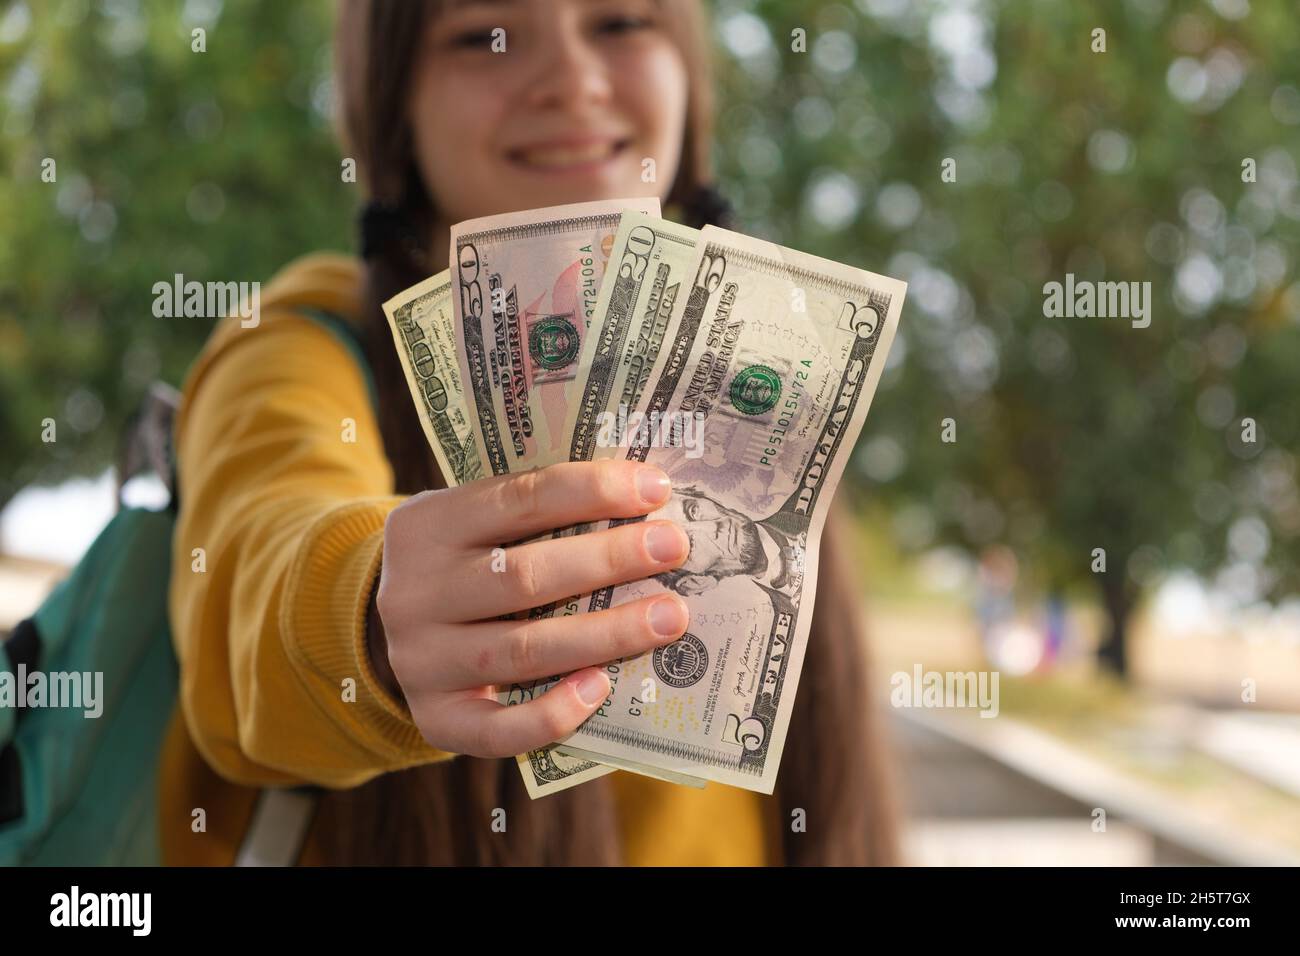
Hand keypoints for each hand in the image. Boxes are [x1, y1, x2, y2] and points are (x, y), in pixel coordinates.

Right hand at [372, 460, 689, 757]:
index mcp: (427, 526)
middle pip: (525, 578)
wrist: (388, 630)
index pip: (519, 499)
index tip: (656, 489)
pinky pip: (500, 730)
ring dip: (607, 634)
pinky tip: (602, 688)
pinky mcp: (438, 719)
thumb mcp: (477, 522)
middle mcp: (414, 594)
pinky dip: (554, 713)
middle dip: (609, 560)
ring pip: (524, 651)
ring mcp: (421, 662)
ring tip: (670, 617)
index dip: (593, 491)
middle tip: (674, 547)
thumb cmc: (468, 563)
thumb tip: (644, 505)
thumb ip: (540, 514)